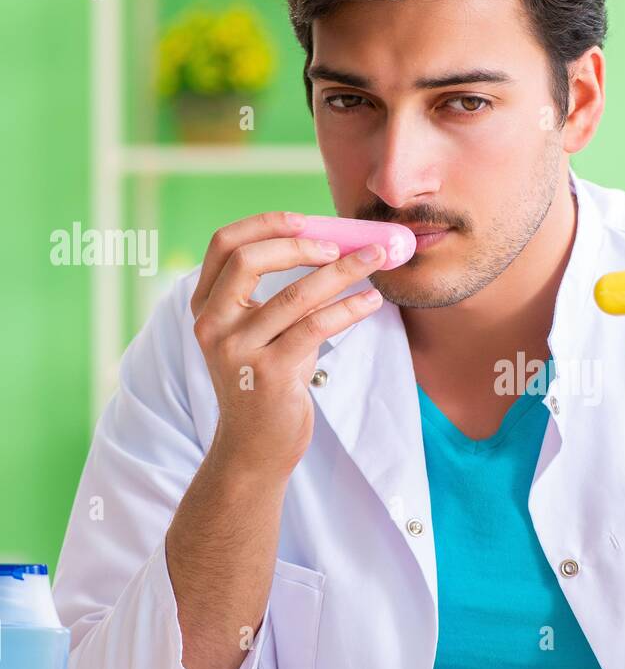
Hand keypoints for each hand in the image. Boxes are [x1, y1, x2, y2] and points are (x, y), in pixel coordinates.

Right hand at [190, 211, 386, 476]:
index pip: (224, 245)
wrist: (255, 448)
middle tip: (342, 245)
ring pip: (293, 295)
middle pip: (248, 260)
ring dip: (341, 272)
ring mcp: (237, 350)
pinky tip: (372, 301)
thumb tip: (333, 249)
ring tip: (375, 261)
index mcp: (205, 306)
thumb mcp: (262, 333)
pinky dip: (349, 308)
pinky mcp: (269, 373)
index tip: (307, 220)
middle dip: (301, 244)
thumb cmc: (267, 383)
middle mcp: (212, 325)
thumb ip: (278, 296)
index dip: (266, 224)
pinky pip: (315, 327)